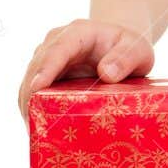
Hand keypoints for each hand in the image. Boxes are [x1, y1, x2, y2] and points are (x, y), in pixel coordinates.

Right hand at [17, 18, 154, 121]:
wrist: (120, 48)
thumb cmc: (130, 48)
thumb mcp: (138, 50)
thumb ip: (126, 58)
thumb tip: (106, 73)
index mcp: (77, 33)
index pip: (57, 49)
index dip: (46, 68)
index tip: (37, 87)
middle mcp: (55, 45)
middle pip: (36, 69)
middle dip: (31, 95)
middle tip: (35, 125)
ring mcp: (48, 62)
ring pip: (30, 84)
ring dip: (29, 107)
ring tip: (36, 134)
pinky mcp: (46, 78)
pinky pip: (34, 95)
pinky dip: (34, 111)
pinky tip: (40, 131)